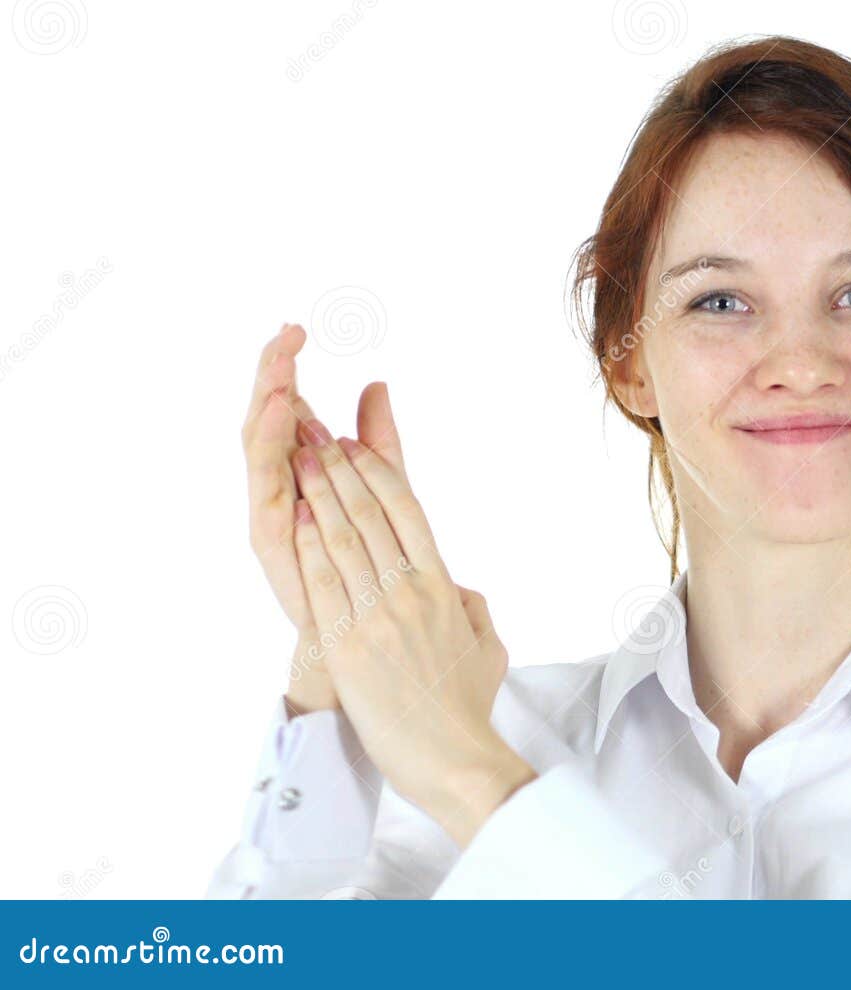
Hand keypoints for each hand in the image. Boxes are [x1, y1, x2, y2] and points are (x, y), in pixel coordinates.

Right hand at [240, 323, 407, 712]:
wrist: (365, 664)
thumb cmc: (372, 584)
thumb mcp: (385, 503)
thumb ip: (379, 445)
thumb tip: (377, 384)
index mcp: (300, 481)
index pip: (283, 414)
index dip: (284, 372)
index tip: (292, 329)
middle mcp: (279, 502)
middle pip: (263, 430)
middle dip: (269, 383)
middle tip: (280, 340)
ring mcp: (276, 534)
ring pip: (259, 467)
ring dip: (266, 423)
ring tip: (277, 382)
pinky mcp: (282, 568)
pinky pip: (272, 520)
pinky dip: (274, 484)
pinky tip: (285, 450)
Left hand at [288, 414, 533, 845]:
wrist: (454, 758)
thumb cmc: (468, 709)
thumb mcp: (486, 647)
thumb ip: (470, 608)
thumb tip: (457, 587)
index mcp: (443, 588)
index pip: (409, 512)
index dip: (380, 473)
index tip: (358, 446)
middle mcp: (411, 593)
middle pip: (371, 514)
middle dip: (341, 469)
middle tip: (317, 434)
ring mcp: (378, 617)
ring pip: (345, 539)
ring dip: (321, 492)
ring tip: (300, 456)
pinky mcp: (348, 646)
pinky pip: (325, 582)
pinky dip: (309, 542)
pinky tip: (298, 513)